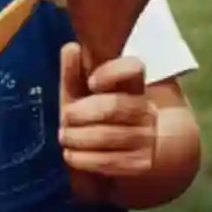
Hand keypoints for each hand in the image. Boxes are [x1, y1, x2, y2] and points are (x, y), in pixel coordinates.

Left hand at [58, 44, 157, 177]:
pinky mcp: (141, 164)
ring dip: (78, 137)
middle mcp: (146, 109)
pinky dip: (84, 159)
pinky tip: (70, 155)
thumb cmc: (91, 118)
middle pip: (114, 106)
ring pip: (109, 135)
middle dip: (82, 113)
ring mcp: (146, 137)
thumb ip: (73, 73)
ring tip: (64, 137)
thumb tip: (71, 48)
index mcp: (133, 85)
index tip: (91, 82)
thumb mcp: (79, 95)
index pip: (133, 68)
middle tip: (64, 118)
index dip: (112, 72)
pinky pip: (110, 161)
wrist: (112, 158)